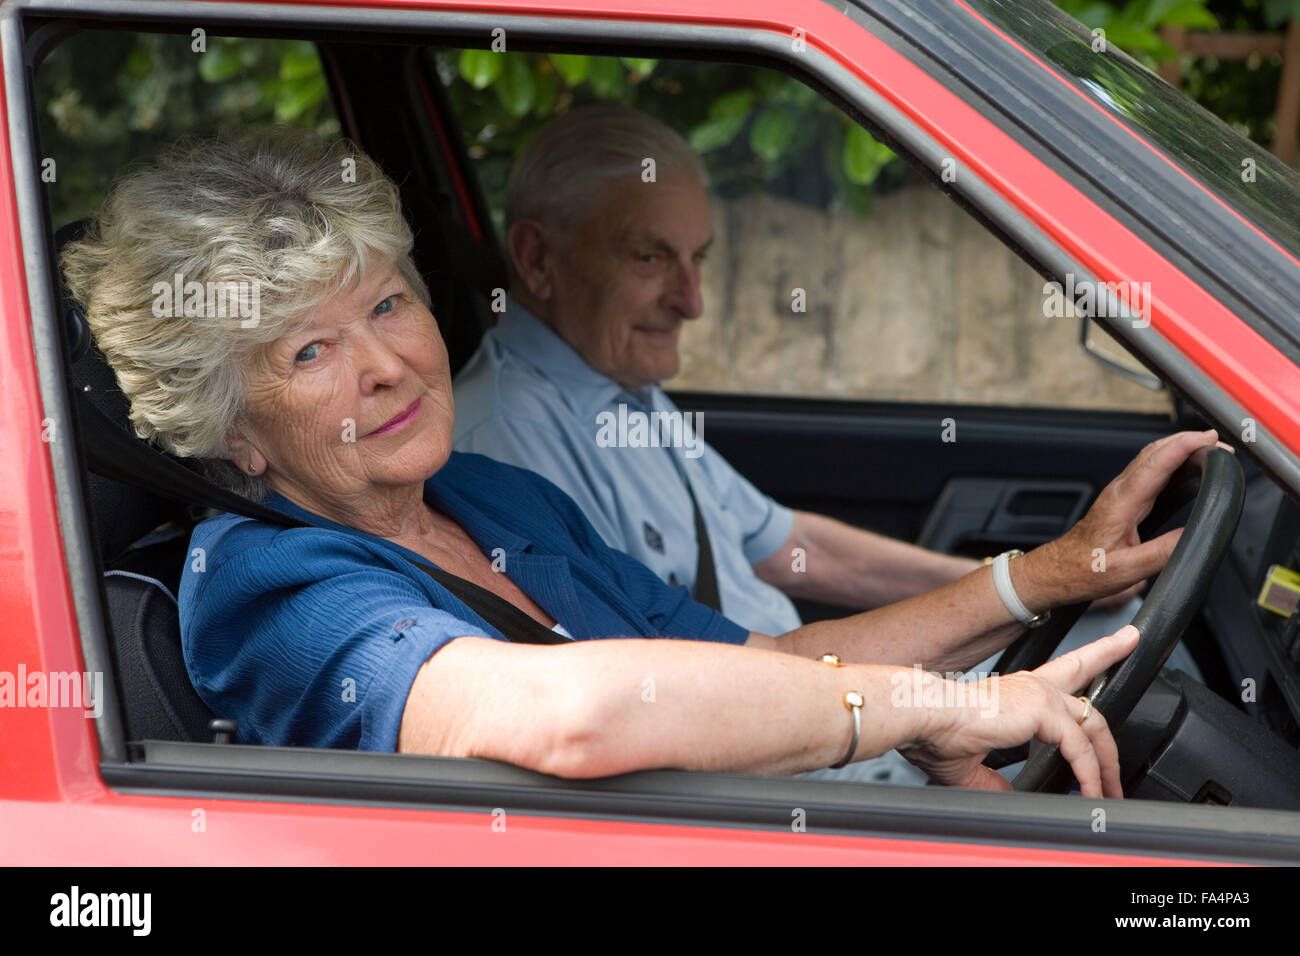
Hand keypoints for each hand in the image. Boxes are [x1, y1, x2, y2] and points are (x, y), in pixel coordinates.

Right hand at [898, 625, 1140, 797]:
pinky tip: (1090, 792)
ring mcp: (1039, 695)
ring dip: (1107, 762)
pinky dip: (1089, 775)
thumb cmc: (933, 734)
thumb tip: (1008, 795)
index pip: (1057, 671)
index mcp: (1015, 693)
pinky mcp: (1042, 712)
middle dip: (1109, 653)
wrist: (921, 719)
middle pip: (1085, 673)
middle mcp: (1030, 686)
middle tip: (1129, 639)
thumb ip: (996, 777)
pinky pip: (1080, 749)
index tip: (1104, 640)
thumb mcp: (972, 765)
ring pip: (1093, 722)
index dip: (1085, 655)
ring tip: (1114, 789)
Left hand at [1018, 430, 1233, 609]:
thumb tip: (1193, 536)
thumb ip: (1160, 553)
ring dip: (1181, 448)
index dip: (1183, 446)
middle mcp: (1119, 492)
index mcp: (1120, 503)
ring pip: (1152, 458)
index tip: (1209, 440)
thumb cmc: (1083, 571)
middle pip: (1155, 452)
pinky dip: (1172, 461)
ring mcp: (1120, 493)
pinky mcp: (1123, 499)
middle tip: (1221, 445)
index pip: (1154, 464)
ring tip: (1212, 451)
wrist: (1058, 571)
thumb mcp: (1125, 570)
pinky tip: (1188, 466)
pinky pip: (1150, 471)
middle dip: (1189, 441)